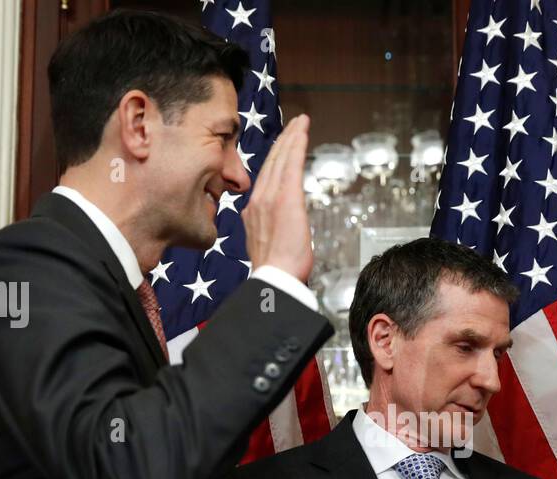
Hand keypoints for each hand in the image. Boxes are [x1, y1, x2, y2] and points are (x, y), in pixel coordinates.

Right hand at [242, 114, 312, 282]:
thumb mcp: (266, 243)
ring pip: (281, 158)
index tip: (283, 144)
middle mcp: (259, 199)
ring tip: (301, 122)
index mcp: (253, 210)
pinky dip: (297, 145)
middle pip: (272, 161)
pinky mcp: (286, 198)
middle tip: (295, 124)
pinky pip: (291, 164)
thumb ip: (269, 228)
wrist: (275, 278)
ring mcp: (270, 197)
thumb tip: (277, 225)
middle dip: (284, 140)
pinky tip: (302, 132)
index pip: (266, 176)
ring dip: (292, 137)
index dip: (276, 157)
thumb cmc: (276, 270)